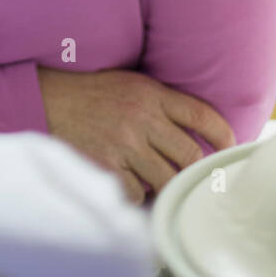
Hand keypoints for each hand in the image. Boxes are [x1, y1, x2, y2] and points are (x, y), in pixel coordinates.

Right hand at [36, 66, 235, 205]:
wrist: (48, 100)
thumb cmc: (93, 93)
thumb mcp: (131, 84)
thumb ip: (162, 103)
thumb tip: (199, 132)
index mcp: (151, 94)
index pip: (201, 116)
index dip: (223, 135)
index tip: (228, 147)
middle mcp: (141, 118)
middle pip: (189, 154)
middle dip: (191, 166)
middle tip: (184, 170)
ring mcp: (124, 144)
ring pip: (166, 179)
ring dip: (164, 182)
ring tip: (154, 175)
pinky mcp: (107, 165)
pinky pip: (137, 192)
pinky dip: (135, 191)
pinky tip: (125, 177)